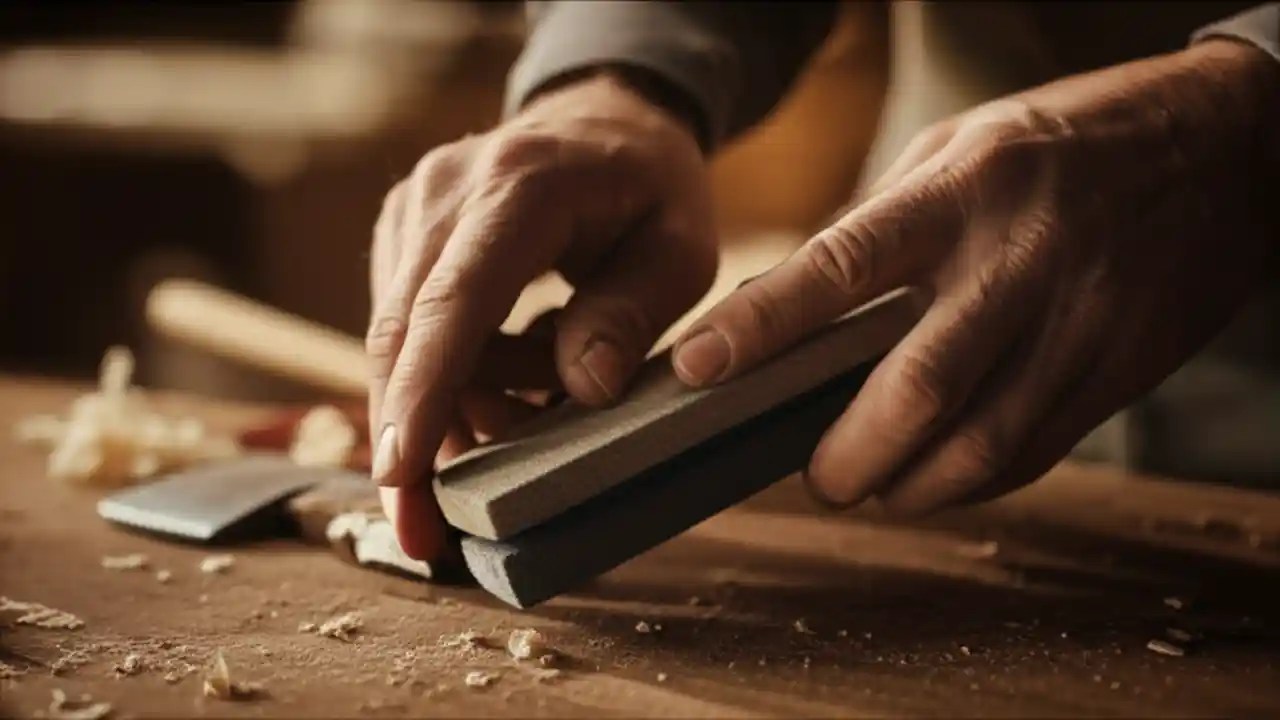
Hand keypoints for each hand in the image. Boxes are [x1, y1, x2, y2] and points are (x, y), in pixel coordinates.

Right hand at [368, 73, 716, 559]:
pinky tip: (508, 393)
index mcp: (520, 187)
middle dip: (406, 439)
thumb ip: (631, 313)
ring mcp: (413, 208)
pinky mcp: (403, 233)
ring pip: (396, 339)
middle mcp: (444, 189)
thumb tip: (582, 391)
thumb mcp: (680, 248)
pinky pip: (406, 327)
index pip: (456, 300)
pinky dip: (447, 380)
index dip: (426, 392)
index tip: (401, 473)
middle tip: (425, 534)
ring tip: (528, 424)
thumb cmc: (652, 186)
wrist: (605, 117)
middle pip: (401, 330)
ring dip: (449, 408)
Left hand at [673, 40, 1278, 515]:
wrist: (1220, 151)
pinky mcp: (1116, 372)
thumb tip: (778, 310)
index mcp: (961, 190)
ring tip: (869, 485)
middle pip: (915, 387)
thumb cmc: (1060, 147)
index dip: (763, 324)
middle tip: (816, 474)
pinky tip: (936, 476)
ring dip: (907, 486)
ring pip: (979, 444)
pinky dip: (970, 481)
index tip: (699, 366)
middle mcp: (1016, 260)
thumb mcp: (956, 152)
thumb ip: (873, 230)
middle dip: (848, 454)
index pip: (843, 265)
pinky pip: (1031, 453)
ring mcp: (1075, 321)